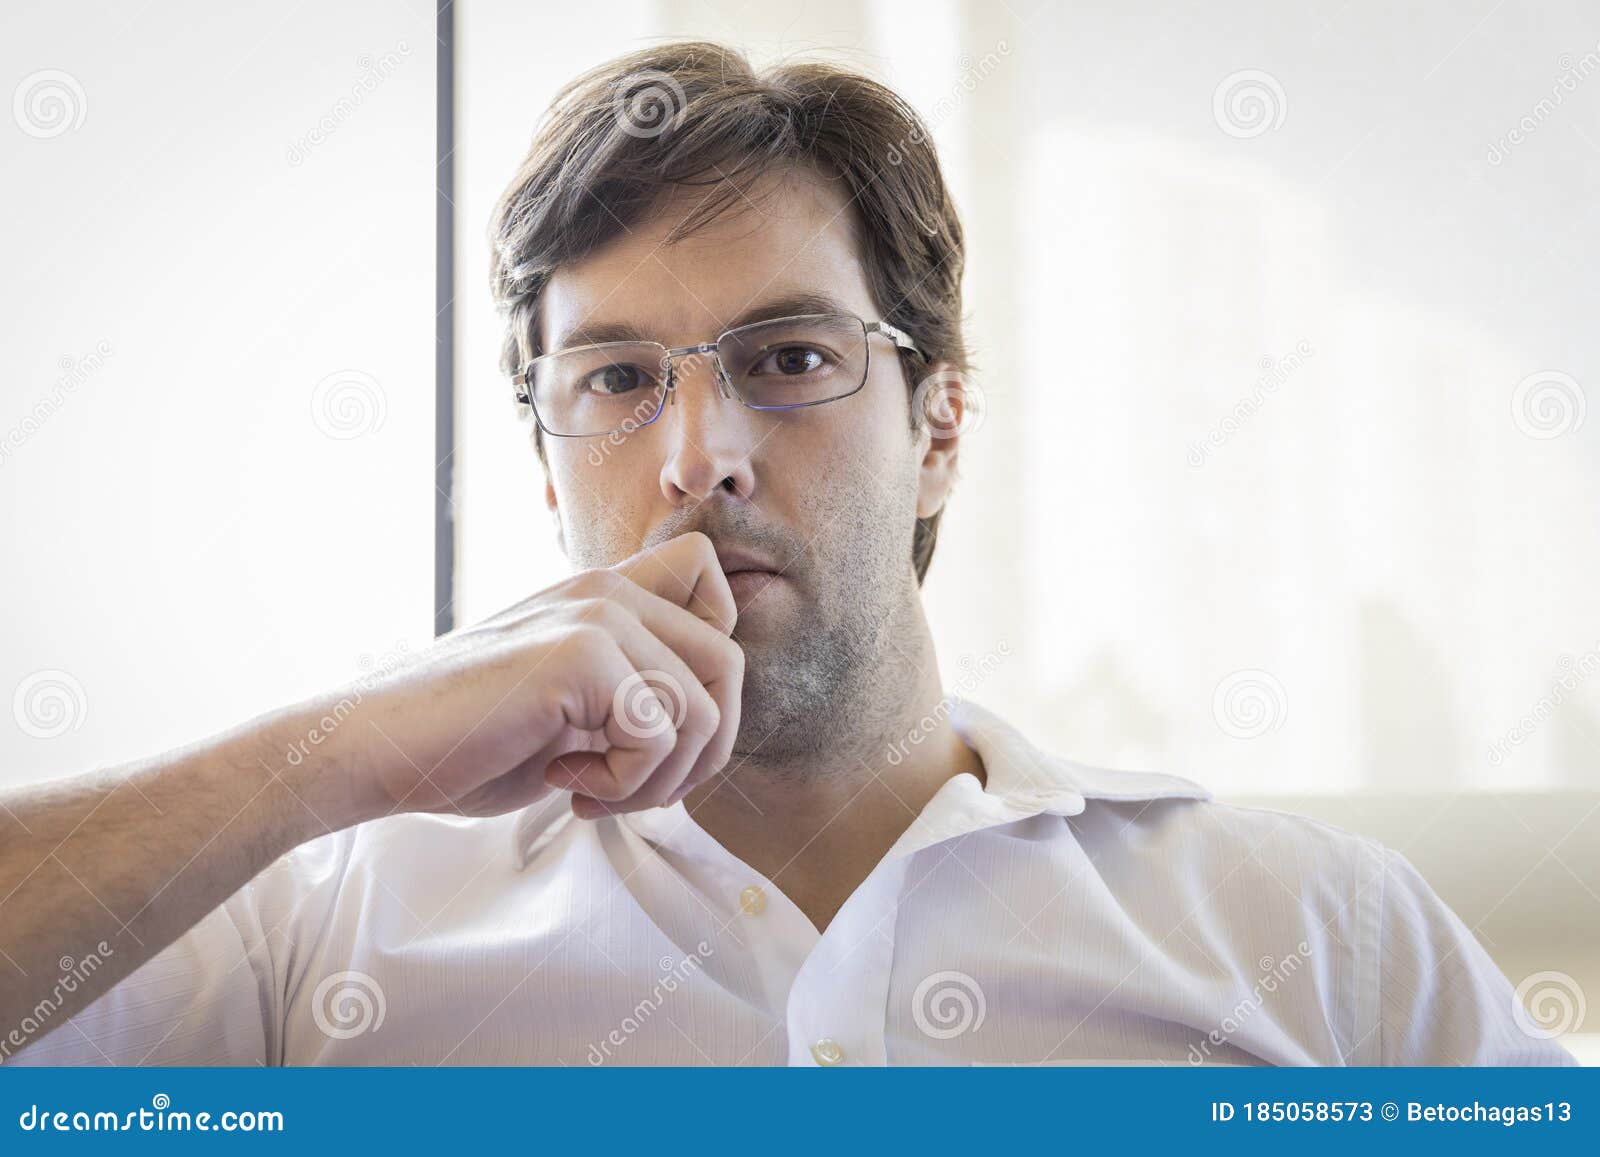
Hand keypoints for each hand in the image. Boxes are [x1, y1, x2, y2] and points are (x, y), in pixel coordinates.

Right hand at [288, 532, 741, 824]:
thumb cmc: (463, 742)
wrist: (370, 749)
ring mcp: (596, 617)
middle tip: (631, 788)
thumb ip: (630, 694)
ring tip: (591, 792)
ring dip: (658, 778)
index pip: (713, 588)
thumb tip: (708, 727)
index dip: (709, 665)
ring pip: (702, 709)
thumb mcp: (566, 709)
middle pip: (728, 665)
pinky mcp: (581, 655)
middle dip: (700, 749)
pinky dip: (623, 784)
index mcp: (604, 593)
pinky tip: (565, 786)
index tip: (654, 725)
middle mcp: (607, 591)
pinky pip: (658, 735)